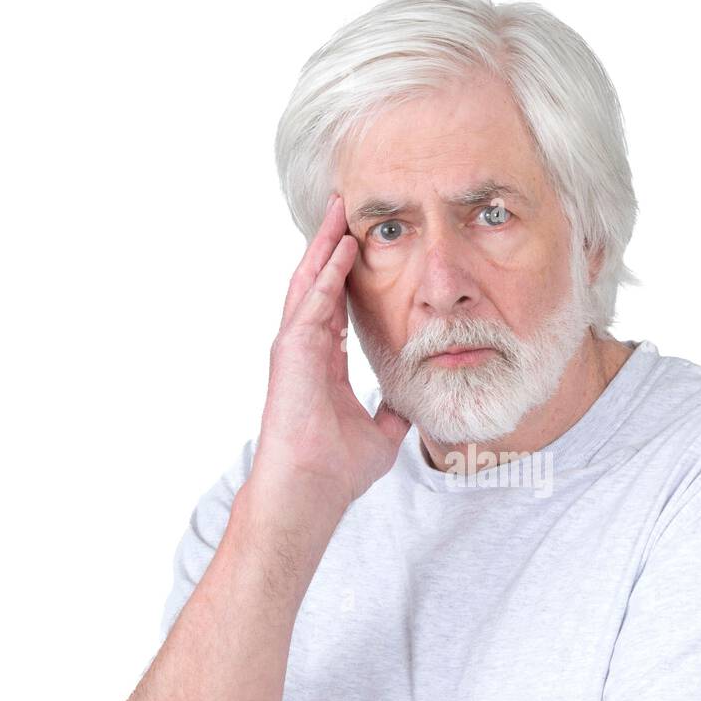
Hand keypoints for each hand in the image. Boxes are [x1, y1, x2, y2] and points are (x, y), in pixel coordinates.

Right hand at [251, 192, 410, 512]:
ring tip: (339, 210)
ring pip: (310, 283)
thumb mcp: (380, 435)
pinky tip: (342, 245)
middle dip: (330, 246)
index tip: (360, 247)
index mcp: (322, 365)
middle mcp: (305, 350)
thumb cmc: (336, 471)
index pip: (336, 308)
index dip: (346, 276)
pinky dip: (327, 271)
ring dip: (324, 245)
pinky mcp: (292, 351)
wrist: (312, 491)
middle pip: (319, 285)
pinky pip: (313, 300)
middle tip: (344, 209)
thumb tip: (409, 408)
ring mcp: (294, 348)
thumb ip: (391, 415)